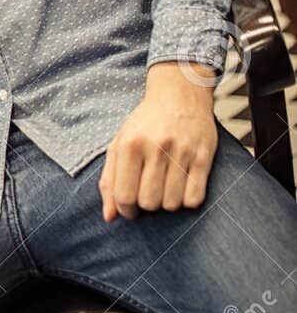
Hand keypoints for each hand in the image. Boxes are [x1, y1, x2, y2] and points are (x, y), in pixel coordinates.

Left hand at [99, 64, 217, 222]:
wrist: (180, 95)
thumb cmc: (146, 124)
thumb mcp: (120, 144)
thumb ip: (110, 180)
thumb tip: (109, 217)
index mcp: (130, 144)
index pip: (124, 195)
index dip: (125, 210)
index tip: (129, 208)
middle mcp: (156, 147)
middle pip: (149, 202)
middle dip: (147, 205)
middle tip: (148, 193)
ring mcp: (182, 152)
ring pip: (172, 204)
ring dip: (167, 203)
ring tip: (165, 187)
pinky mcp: (203, 157)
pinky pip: (195, 198)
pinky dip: (187, 200)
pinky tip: (182, 187)